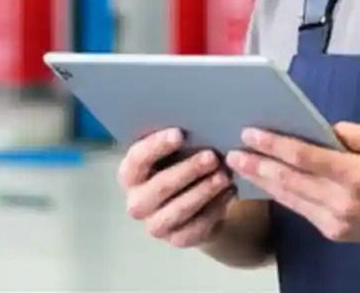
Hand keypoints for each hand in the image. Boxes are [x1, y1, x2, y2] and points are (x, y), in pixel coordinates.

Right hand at [117, 128, 237, 248]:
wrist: (192, 206)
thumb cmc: (178, 167)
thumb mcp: (173, 154)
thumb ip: (174, 142)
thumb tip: (195, 119)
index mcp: (129, 175)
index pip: (137, 160)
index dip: (156, 146)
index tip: (179, 133)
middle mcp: (136, 202)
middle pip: (159, 187)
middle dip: (188, 171)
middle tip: (212, 156)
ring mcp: (155, 225)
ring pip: (179, 209)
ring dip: (204, 191)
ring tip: (224, 176)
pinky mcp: (177, 240)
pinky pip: (197, 226)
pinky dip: (216, 208)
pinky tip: (230, 193)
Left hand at [226, 122, 359, 244]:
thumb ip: (354, 133)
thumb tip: (320, 128)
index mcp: (357, 176)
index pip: (305, 157)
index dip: (274, 145)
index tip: (251, 133)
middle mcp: (343, 201)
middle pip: (289, 179)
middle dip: (257, 164)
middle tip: (232, 151)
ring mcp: (336, 220)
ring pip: (288, 197)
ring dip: (261, 180)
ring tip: (239, 165)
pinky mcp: (332, 231)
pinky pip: (298, 208)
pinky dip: (279, 193)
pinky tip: (264, 181)